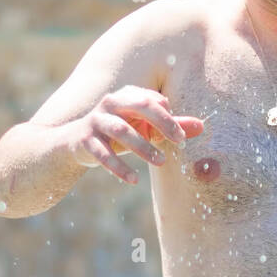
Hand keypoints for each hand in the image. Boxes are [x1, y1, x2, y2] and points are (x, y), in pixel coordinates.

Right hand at [65, 86, 203, 183]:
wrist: (73, 144)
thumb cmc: (116, 134)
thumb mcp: (144, 129)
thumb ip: (170, 127)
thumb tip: (202, 126)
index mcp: (127, 95)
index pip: (153, 100)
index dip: (169, 117)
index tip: (181, 137)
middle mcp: (111, 103)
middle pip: (139, 105)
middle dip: (162, 122)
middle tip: (179, 141)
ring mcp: (96, 121)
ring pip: (122, 131)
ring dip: (143, 147)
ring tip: (161, 162)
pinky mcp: (85, 140)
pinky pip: (103, 154)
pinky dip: (119, 168)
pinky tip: (134, 180)